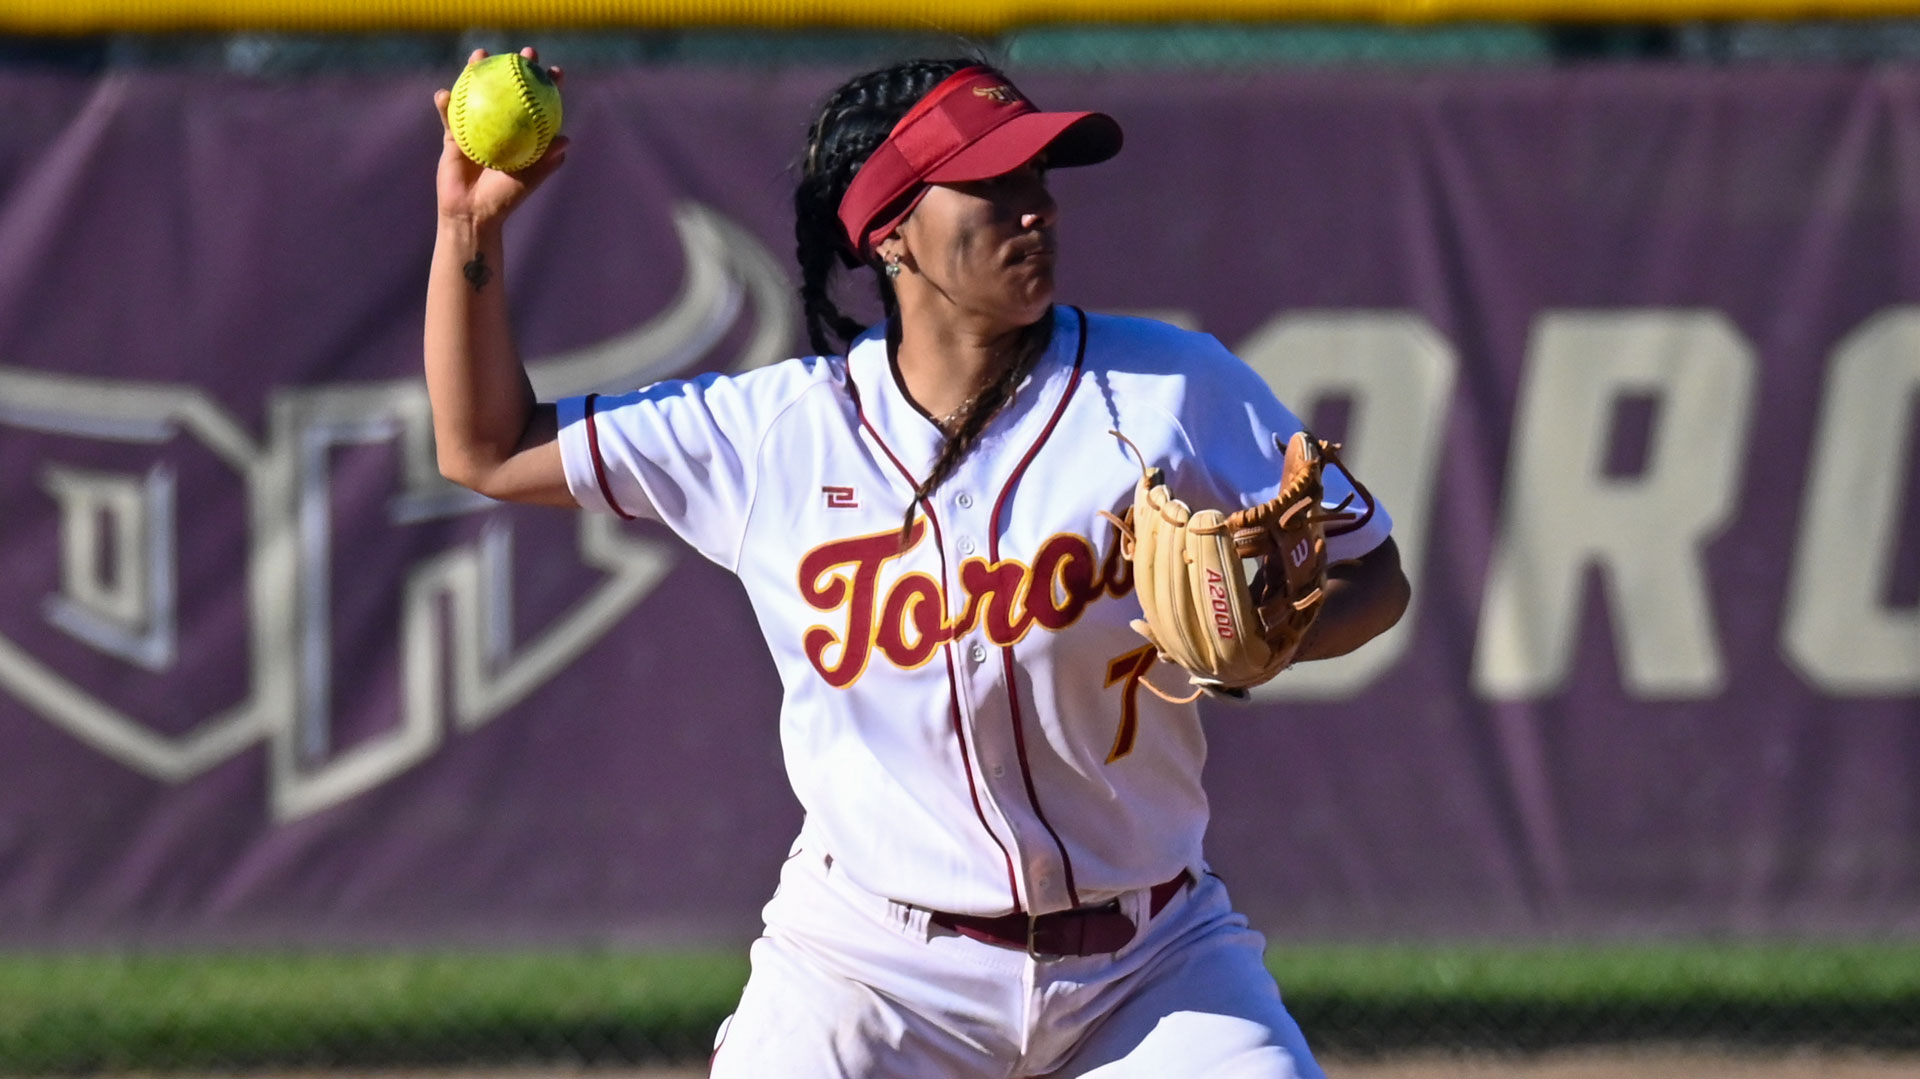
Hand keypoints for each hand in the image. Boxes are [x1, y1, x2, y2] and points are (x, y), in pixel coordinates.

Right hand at [433, 46, 568, 226]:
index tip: (555, 71)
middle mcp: (501, 126)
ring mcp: (476, 128)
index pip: (537, 105)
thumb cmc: (503, 199)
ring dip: (477, 71)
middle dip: (515, 68)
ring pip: (477, 93)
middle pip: (508, 90)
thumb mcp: (527, 180)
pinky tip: (445, 94)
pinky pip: (449, 115)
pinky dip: (446, 103)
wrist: (471, 213)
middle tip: (523, 53)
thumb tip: (565, 139)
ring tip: (479, 55)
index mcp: (521, 135)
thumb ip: (546, 162)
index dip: (547, 87)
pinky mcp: (454, 135)